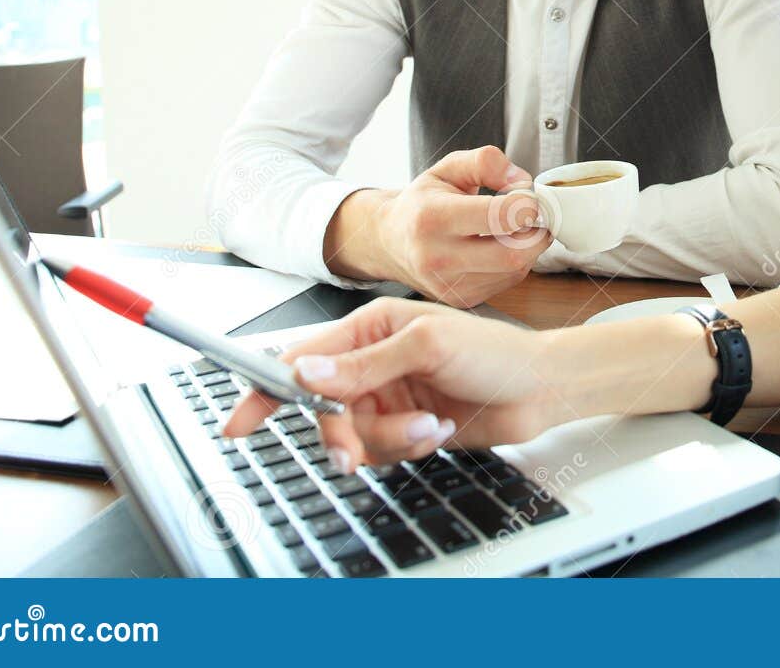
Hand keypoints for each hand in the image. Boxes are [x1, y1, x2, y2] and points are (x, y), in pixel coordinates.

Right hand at [222, 297, 574, 469]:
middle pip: (324, 409)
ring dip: (389, 439)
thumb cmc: (496, 351)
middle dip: (343, 433)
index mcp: (369, 327)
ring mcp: (387, 397)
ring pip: (353, 436)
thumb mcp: (429, 345)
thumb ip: (365, 364)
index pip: (302, 359)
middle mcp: (372, 363)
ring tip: (430, 426)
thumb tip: (307, 373)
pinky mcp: (404, 428)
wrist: (541, 389)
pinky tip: (439, 430)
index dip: (264, 390)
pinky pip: (380, 451)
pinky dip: (406, 447)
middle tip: (354, 453)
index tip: (238, 423)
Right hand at [323, 146, 551, 306]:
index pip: (500, 216)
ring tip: (514, 228)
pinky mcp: (462, 300)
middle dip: (535, 231)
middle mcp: (437, 257)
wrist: (390, 241)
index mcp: (432, 218)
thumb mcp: (447, 168)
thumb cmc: (422, 202)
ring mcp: (449, 285)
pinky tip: (501, 246)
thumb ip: (486, 162)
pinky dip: (516, 263)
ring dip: (528, 247)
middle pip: (514, 254)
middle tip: (530, 214)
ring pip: (516, 270)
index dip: (526, 203)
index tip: (525, 194)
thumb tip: (521, 181)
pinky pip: (509, 282)